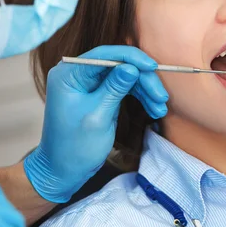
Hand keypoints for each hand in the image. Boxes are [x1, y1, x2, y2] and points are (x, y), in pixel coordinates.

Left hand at [24, 46, 168, 202]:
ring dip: (145, 91)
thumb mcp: (97, 116)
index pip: (105, 55)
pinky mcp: (101, 95)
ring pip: (125, 77)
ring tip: (160, 108)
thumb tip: (132, 67)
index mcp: (69, 74)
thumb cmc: (74, 147)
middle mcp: (79, 74)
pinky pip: (124, 89)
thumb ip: (115, 88)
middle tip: (161, 97)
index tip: (153, 67)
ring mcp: (90, 85)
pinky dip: (140, 98)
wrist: (64, 171)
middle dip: (143, 79)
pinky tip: (154, 109)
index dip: (131, 58)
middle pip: (118, 65)